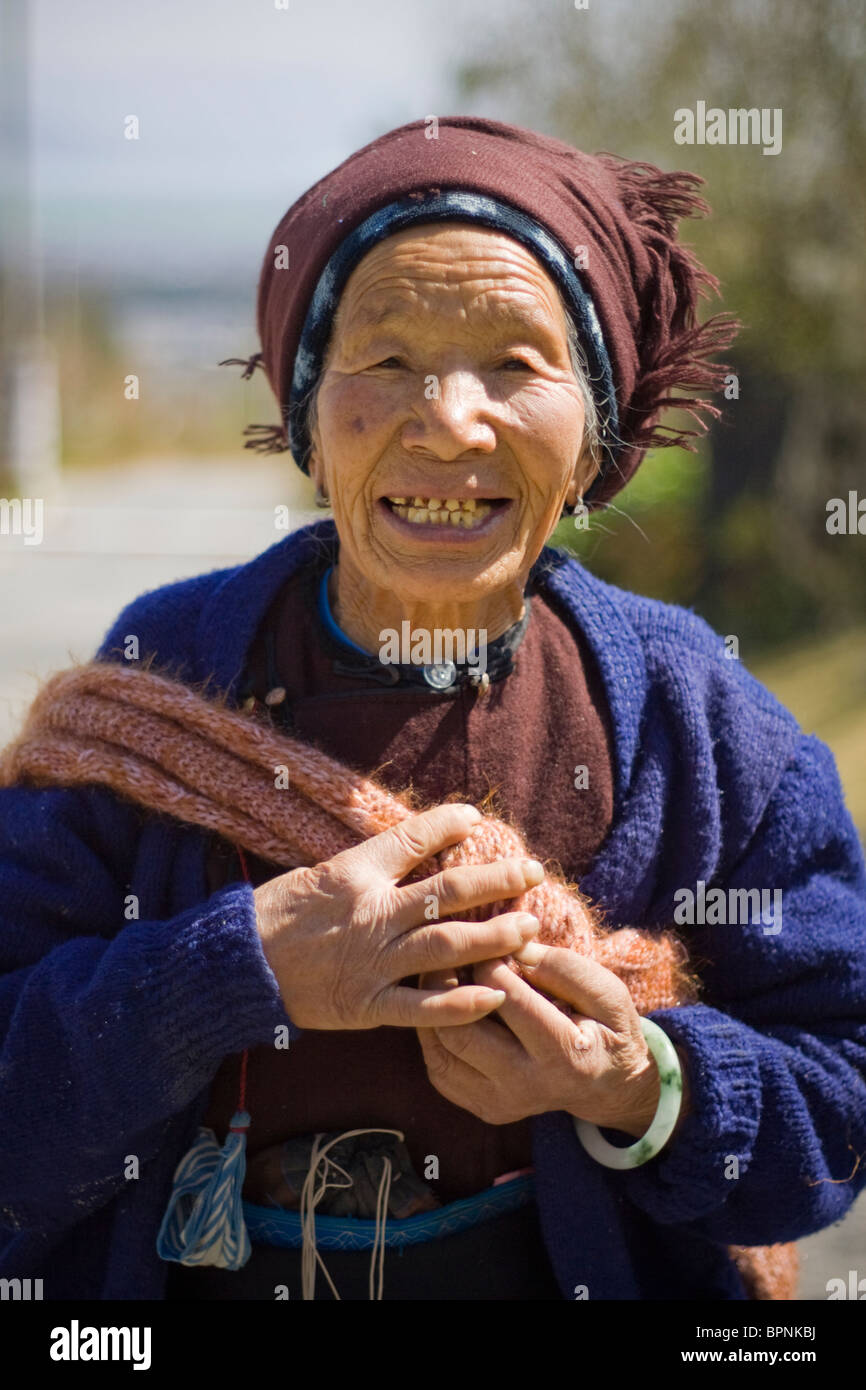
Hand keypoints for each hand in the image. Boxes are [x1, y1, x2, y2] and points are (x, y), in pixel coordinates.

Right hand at [253, 803, 543, 1030]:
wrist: (233, 968)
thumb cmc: (272, 915)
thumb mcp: (316, 872)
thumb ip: (367, 866)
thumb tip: (414, 847)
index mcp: (354, 873)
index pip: (412, 840)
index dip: (448, 825)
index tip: (476, 817)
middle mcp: (370, 914)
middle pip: (447, 892)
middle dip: (497, 880)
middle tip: (534, 872)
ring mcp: (371, 962)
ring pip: (446, 947)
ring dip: (493, 937)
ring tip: (529, 928)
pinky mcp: (366, 1005)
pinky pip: (421, 1008)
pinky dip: (459, 1004)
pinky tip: (494, 994)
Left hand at [417, 942, 668, 1136]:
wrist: (607, 1084)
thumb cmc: (607, 1028)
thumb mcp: (606, 992)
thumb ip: (563, 968)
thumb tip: (513, 947)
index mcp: (564, 1054)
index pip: (506, 1000)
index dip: (487, 960)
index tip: (484, 935)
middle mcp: (527, 1086)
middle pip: (462, 1031)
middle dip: (446, 983)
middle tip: (444, 950)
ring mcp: (501, 1102)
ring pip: (442, 1049)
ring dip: (433, 1006)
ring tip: (438, 973)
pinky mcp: (483, 1107)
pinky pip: (440, 1068)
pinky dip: (433, 1033)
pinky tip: (443, 1007)